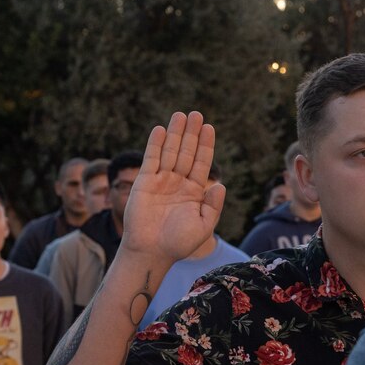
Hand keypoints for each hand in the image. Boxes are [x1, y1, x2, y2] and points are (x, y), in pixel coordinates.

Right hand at [120, 111, 225, 261]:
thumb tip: (221, 184)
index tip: (210, 128)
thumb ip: (213, 206)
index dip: (205, 145)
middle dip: (191, 134)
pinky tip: (161, 130)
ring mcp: (161, 181)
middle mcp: (178, 183)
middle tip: (196, 114)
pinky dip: (156, 145)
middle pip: (187, 153)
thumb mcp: (204, 225)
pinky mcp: (144, 182)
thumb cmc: (179, 242)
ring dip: (175, 134)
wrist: (152, 251)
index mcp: (195, 192)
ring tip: (181, 115)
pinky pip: (151, 159)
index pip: (202, 163)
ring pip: (170, 152)